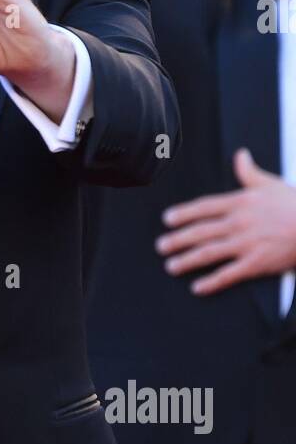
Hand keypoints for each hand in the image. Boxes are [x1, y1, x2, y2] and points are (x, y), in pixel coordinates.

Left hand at [156, 149, 295, 294]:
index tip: (167, 219)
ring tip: (171, 266)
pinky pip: (228, 274)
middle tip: (161, 246)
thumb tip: (240, 155)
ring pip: (209, 252)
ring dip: (187, 260)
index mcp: (240, 202)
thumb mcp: (271, 183)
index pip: (204, 207)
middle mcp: (238, 223)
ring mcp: (246, 244)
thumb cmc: (295, 204)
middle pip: (200, 231)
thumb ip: (250, 172)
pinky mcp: (256, 263)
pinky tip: (197, 287)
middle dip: (178, 239)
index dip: (184, 213)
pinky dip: (211, 282)